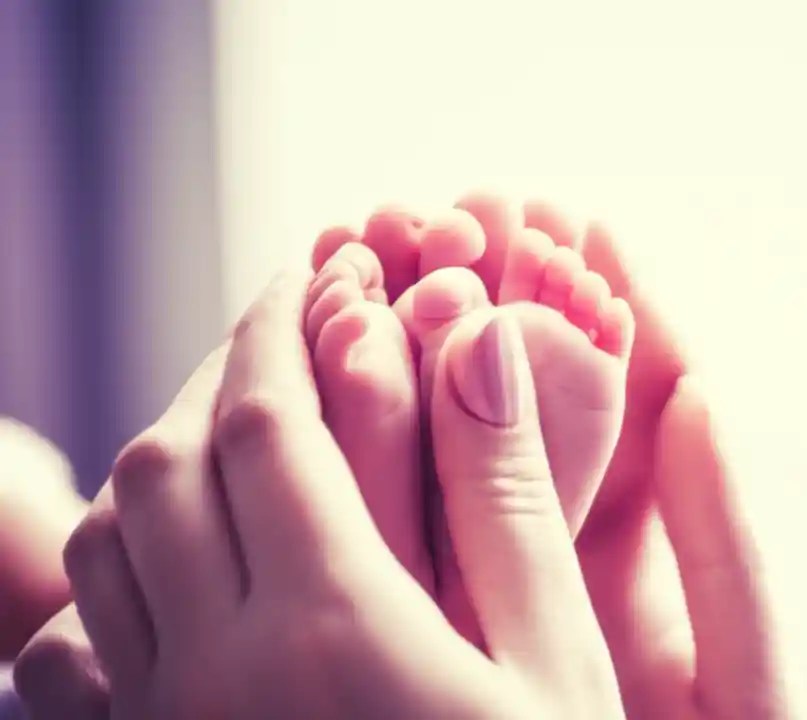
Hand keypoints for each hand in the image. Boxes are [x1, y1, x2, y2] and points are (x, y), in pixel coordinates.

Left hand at [16, 271, 623, 718]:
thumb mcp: (554, 663)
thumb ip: (505, 496)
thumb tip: (479, 336)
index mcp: (335, 624)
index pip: (270, 418)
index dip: (286, 320)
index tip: (316, 264)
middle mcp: (220, 669)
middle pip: (167, 463)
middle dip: (222, 370)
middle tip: (285, 326)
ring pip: (107, 546)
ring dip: (164, 462)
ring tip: (240, 429)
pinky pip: (76, 649)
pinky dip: (112, 574)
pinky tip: (182, 567)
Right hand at [319, 196, 806, 718]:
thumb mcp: (746, 688)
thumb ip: (726, 550)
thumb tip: (700, 393)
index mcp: (658, 557)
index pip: (639, 399)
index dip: (613, 305)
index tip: (574, 219)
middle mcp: (575, 560)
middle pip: (545, 408)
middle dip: (511, 304)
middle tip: (461, 209)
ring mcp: (496, 588)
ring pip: (462, 448)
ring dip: (432, 350)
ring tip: (393, 257)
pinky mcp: (433, 624)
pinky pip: (408, 521)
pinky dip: (381, 438)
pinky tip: (335, 372)